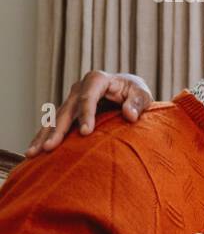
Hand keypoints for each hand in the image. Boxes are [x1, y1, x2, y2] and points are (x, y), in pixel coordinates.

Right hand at [26, 70, 153, 156]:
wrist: (127, 90)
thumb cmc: (135, 92)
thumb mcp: (142, 94)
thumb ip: (137, 103)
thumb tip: (130, 115)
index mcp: (97, 80)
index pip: (88, 97)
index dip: (85, 115)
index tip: (85, 133)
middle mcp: (79, 88)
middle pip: (66, 110)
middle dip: (57, 129)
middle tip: (50, 148)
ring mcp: (70, 101)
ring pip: (54, 119)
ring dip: (43, 136)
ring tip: (32, 153)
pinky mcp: (68, 112)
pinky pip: (53, 125)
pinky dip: (43, 138)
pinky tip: (34, 152)